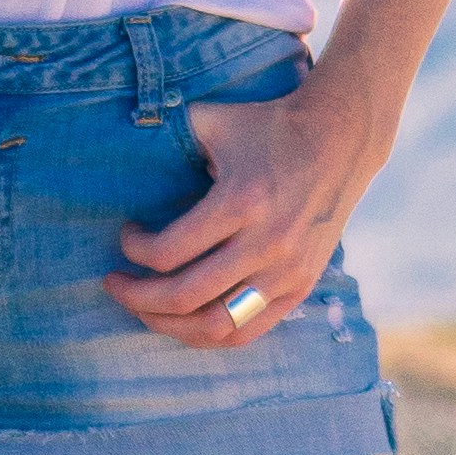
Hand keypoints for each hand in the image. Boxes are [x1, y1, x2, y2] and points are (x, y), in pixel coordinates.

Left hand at [107, 61, 379, 347]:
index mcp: (241, 202)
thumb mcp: (214, 120)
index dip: (135, 251)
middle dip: (137, 296)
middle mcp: (266, 243)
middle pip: (185, 296)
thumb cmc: (267, 126)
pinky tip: (184, 323)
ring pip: (216, 326)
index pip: (169, 251)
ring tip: (144, 310)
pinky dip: (209, 335)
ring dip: (169, 325)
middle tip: (115, 283)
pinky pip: (248, 332)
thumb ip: (168, 136)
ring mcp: (287, 271)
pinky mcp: (301, 286)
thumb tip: (120, 153)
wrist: (340, 139)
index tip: (127, 236)